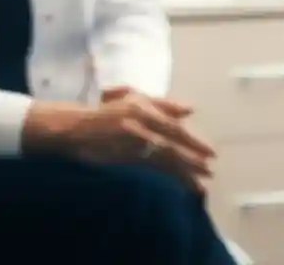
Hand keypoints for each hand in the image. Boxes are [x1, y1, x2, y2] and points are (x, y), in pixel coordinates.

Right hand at [30, 88, 216, 192]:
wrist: (72, 127)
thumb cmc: (106, 111)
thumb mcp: (133, 98)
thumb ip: (163, 104)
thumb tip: (191, 109)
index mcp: (143, 107)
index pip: (175, 128)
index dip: (194, 142)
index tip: (211, 154)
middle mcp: (138, 123)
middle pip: (172, 145)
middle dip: (192, 160)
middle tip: (210, 172)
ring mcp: (128, 141)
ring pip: (161, 159)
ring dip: (182, 172)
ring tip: (199, 184)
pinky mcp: (119, 157)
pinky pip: (148, 168)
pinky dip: (164, 176)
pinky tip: (175, 185)